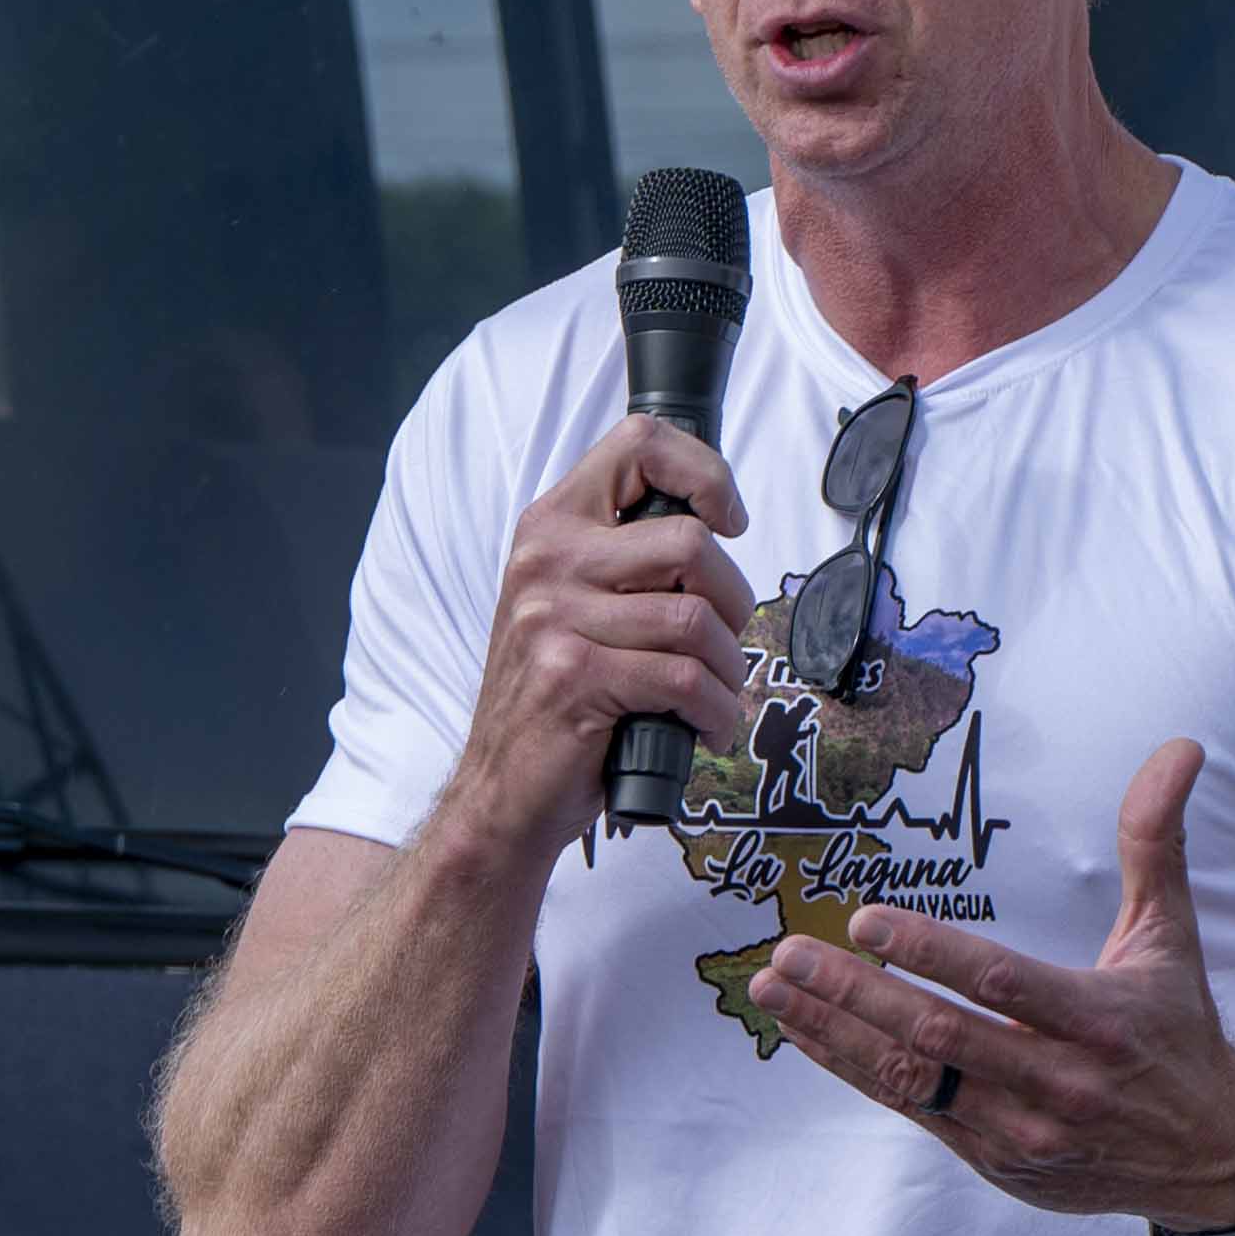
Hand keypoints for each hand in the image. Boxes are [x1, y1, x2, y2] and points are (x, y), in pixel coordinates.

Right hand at [436, 416, 752, 861]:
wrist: (501, 790)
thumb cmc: (556, 697)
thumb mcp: (573, 603)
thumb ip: (625, 557)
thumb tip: (715, 529)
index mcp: (551, 526)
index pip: (640, 445)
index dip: (706, 473)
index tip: (730, 522)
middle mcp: (547, 560)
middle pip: (690, 542)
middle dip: (733, 600)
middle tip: (724, 640)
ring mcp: (555, 618)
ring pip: (696, 618)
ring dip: (729, 668)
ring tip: (715, 693)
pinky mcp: (574, 677)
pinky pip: (686, 679)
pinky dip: (716, 711)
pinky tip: (704, 725)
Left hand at [747, 739, 1234, 1230]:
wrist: (1209, 1155)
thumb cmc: (1179, 1031)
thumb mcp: (1173, 935)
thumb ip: (1156, 843)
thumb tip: (1179, 750)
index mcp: (1099, 1020)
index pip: (1002, 982)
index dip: (930, 954)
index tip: (866, 923)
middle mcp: (1059, 1082)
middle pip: (941, 1036)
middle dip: (856, 994)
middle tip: (789, 954)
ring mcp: (1024, 1130)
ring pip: (914, 1080)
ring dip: (836, 1033)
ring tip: (775, 992)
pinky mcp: (998, 1160)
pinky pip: (915, 1112)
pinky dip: (856, 1071)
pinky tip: (810, 1035)